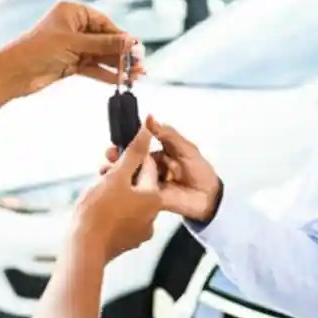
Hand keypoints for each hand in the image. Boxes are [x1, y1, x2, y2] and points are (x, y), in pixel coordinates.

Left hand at [0, 0, 142, 97]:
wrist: (13, 73)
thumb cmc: (38, 50)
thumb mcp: (74, 44)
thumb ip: (104, 44)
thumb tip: (130, 41)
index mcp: (72, 12)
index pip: (104, 23)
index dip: (121, 37)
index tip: (136, 48)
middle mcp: (73, 27)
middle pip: (104, 40)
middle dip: (122, 53)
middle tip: (140, 65)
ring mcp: (72, 46)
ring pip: (100, 55)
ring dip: (117, 65)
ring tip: (136, 76)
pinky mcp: (70, 63)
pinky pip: (92, 67)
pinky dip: (105, 73)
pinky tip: (120, 80)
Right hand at [75, 127, 161, 260]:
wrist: (84, 249)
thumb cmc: (99, 210)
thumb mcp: (117, 176)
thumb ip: (134, 153)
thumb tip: (148, 130)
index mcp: (154, 197)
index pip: (147, 166)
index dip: (129, 158)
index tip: (114, 155)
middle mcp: (152, 215)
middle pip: (138, 185)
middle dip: (120, 176)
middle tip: (101, 174)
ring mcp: (140, 231)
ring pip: (129, 201)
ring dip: (115, 193)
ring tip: (96, 193)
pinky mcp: (128, 241)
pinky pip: (123, 218)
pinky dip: (112, 211)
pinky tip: (97, 210)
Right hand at [102, 115, 221, 223]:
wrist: (210, 196)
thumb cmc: (200, 170)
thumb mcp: (185, 148)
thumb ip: (166, 134)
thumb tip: (149, 117)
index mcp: (158, 155)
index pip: (138, 147)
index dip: (126, 143)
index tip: (115, 139)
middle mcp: (151, 169)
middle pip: (130, 162)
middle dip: (116, 158)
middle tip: (109, 154)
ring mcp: (150, 184)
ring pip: (130, 177)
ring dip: (117, 173)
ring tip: (107, 170)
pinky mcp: (150, 199)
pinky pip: (136, 193)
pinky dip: (126, 189)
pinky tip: (117, 186)